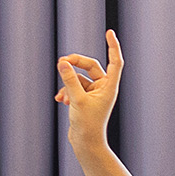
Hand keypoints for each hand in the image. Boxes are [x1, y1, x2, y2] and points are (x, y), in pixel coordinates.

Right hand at [54, 28, 123, 149]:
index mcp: (109, 87)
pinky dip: (66, 91)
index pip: (114, 61)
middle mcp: (103, 88)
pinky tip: (60, 100)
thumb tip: (63, 63)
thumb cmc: (87, 124)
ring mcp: (94, 93)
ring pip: (79, 77)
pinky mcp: (84, 99)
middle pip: (90, 65)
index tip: (109, 32)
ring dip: (68, 82)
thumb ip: (70, 80)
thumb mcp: (76, 99)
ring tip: (62, 95)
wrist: (85, 143)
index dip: (113, 46)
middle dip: (75, 64)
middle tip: (61, 63)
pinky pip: (74, 87)